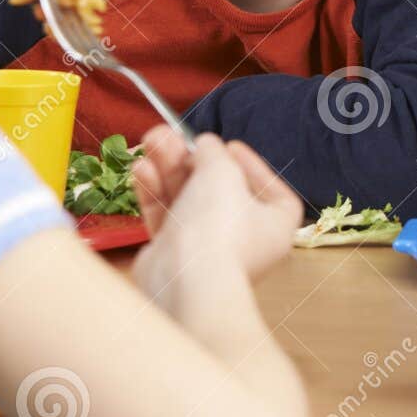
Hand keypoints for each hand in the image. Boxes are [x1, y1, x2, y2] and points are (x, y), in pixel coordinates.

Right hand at [133, 128, 301, 284]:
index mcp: (274, 225)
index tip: (229, 146)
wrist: (185, 280)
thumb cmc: (219, 225)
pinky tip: (142, 167)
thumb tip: (206, 145)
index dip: (251, 164)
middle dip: (191, 159)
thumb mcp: (222, 171)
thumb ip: (214, 153)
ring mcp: (207, 249)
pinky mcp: (174, 256)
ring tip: (152, 140)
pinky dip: (155, 191)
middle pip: (218, 189)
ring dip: (168, 167)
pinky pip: (166, 217)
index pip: (270, 189)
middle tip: (170, 135)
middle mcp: (244, 240)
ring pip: (187, 199)